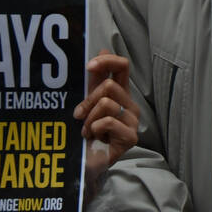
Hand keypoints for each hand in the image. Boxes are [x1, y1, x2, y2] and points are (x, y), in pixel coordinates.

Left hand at [74, 49, 138, 166]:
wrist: (84, 163)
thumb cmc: (86, 133)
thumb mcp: (88, 103)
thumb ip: (95, 80)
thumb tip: (103, 48)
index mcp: (120, 94)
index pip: (123, 66)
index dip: (107, 61)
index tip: (89, 66)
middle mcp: (129, 105)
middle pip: (110, 85)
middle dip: (88, 100)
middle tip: (79, 116)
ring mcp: (132, 121)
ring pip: (107, 103)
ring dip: (89, 118)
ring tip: (88, 130)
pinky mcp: (131, 137)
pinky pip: (108, 121)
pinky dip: (95, 128)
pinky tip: (96, 138)